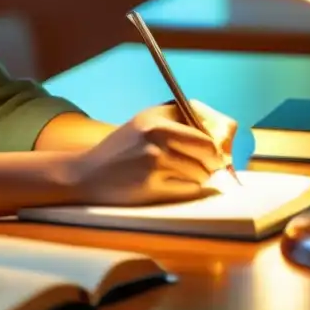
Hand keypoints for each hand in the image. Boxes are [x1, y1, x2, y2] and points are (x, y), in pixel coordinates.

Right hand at [67, 106, 230, 206]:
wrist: (87, 175)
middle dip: (212, 162)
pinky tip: (172, 185)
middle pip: (210, 152)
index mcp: (156, 119)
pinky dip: (188, 190)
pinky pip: (191, 191)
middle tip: (205, 167)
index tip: (217, 148)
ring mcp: (155, 163)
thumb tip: (222, 134)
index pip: (206, 128)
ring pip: (202, 174)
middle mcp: (157, 138)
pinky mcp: (154, 187)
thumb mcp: (144, 122)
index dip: (217, 141)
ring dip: (198, 178)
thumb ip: (179, 120)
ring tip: (178, 175)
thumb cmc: (121, 148)